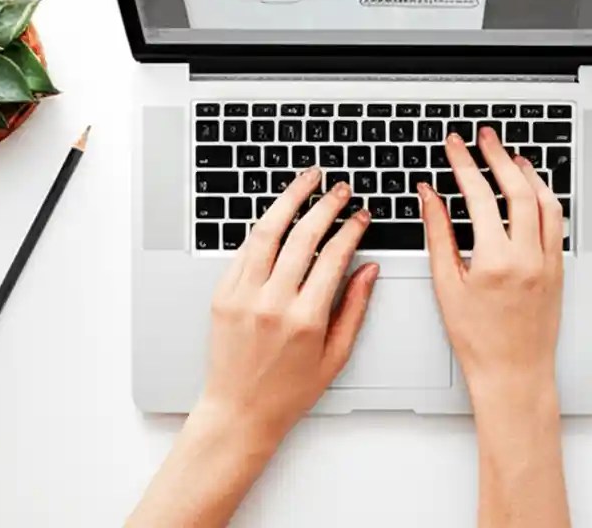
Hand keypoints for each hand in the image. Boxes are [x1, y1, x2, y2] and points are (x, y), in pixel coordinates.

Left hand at [128, 169, 377, 527]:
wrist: (239, 412)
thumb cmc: (289, 391)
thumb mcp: (336, 355)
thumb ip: (355, 307)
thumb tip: (369, 269)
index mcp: (306, 319)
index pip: (334, 256)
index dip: (352, 229)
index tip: (362, 216)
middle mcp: (272, 303)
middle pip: (302, 236)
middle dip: (326, 205)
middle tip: (340, 189)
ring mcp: (243, 296)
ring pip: (267, 232)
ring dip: (289, 199)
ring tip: (307, 180)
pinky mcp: (222, 295)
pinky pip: (244, 250)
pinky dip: (264, 227)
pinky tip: (278, 214)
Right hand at [417, 127, 564, 400]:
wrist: (513, 372)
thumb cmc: (477, 340)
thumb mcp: (446, 286)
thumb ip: (438, 235)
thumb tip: (430, 197)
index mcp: (495, 261)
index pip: (479, 196)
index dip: (464, 164)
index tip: (455, 146)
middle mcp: (527, 257)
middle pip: (517, 189)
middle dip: (497, 156)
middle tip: (483, 137)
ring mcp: (548, 261)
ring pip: (545, 201)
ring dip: (527, 173)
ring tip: (508, 156)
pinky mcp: (558, 268)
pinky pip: (556, 221)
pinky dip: (544, 197)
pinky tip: (531, 189)